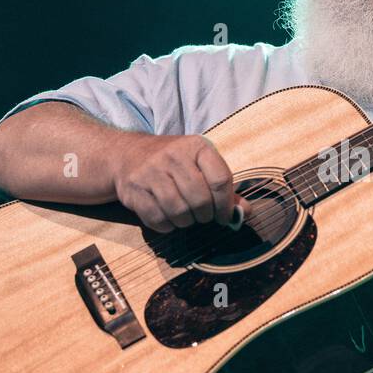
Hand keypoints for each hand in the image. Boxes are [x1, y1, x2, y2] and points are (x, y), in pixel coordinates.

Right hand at [110, 134, 250, 233]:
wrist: (128, 154)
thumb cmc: (173, 163)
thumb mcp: (201, 165)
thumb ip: (224, 188)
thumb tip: (245, 212)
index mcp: (196, 147)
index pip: (220, 179)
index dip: (226, 204)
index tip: (224, 215)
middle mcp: (173, 156)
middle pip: (200, 200)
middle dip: (206, 216)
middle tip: (203, 216)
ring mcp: (150, 172)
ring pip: (179, 212)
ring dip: (186, 222)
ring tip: (186, 216)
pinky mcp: (133, 189)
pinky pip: (158, 219)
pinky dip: (167, 226)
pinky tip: (168, 218)